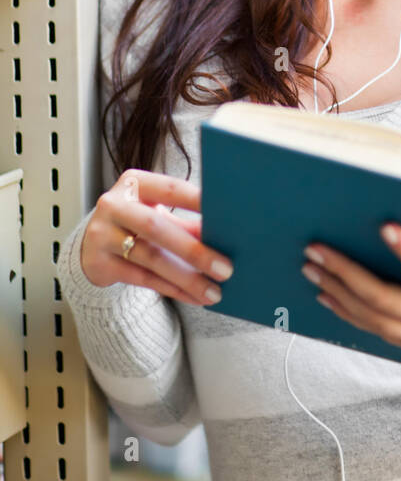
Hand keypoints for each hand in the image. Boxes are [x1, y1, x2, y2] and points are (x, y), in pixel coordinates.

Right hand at [80, 168, 233, 306]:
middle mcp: (114, 205)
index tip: (227, 216)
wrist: (92, 247)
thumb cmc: (136, 225)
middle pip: (157, 227)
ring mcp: (102, 234)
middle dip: (194, 250)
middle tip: (225, 269)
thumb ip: (186, 223)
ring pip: (151, 258)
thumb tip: (226, 236)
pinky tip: (194, 297)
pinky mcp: (98, 263)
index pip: (171, 188)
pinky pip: (142, 278)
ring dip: (187, 278)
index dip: (198, 201)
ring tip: (213, 292)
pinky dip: (172, 289)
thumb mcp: (158, 215)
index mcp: (134, 183)